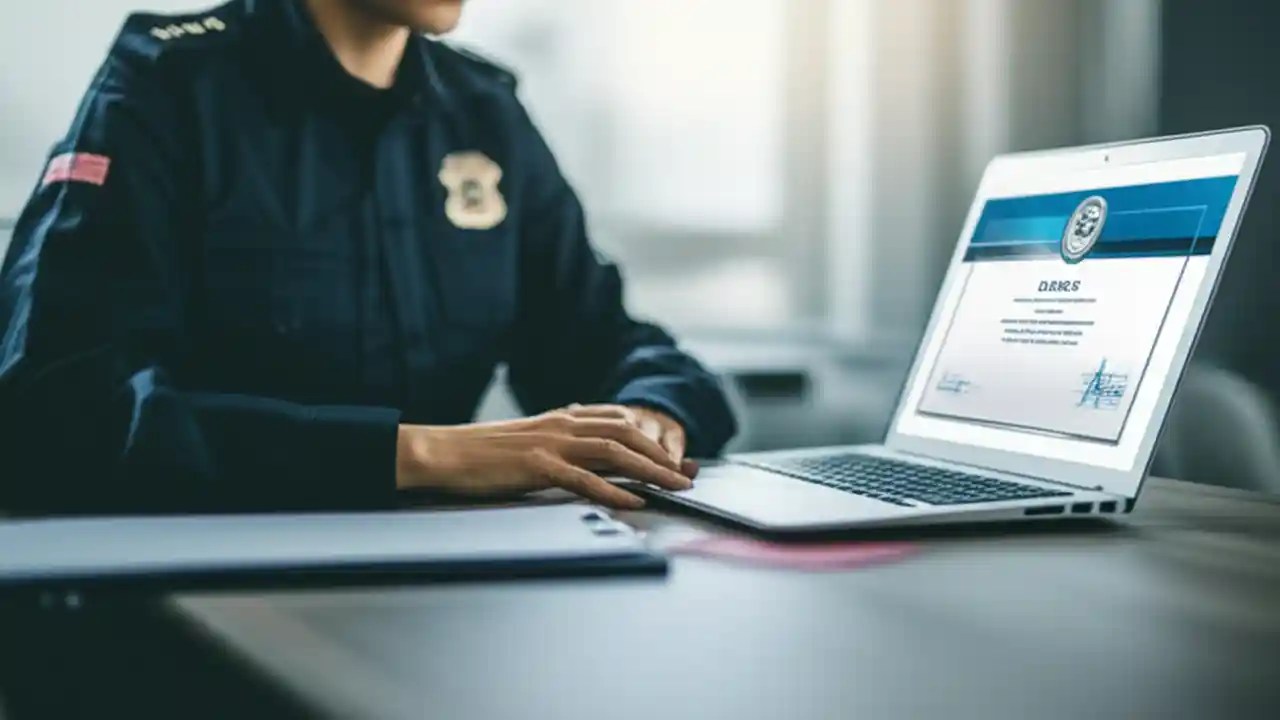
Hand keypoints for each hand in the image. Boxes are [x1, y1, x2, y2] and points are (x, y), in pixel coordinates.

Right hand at [394, 408, 694, 508]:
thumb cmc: (482, 451)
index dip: (653, 436)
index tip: (678, 455)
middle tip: (690, 475)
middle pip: (627, 433)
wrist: (444, 452)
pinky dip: (614, 490)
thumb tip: (582, 434)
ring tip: (675, 487)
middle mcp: (563, 424)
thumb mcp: (528, 435)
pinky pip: (585, 479)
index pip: (620, 419)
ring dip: (650, 470)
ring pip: (614, 452)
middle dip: (663, 454)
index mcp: (562, 417)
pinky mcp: (538, 466)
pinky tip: (634, 501)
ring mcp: (551, 443)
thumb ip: (558, 434)